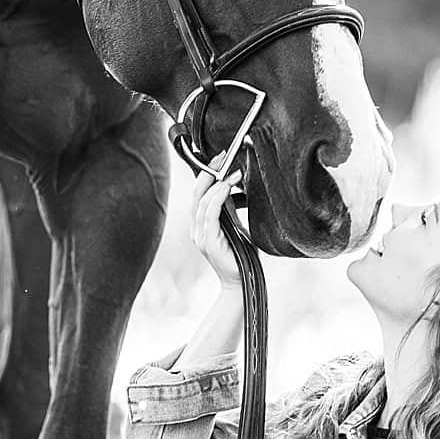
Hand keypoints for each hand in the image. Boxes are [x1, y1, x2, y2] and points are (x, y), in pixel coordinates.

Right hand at [187, 165, 245, 288]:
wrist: (243, 282)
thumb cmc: (242, 257)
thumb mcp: (236, 227)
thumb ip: (229, 210)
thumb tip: (231, 186)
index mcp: (200, 226)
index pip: (199, 195)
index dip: (207, 175)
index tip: (220, 158)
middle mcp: (196, 230)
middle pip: (196, 194)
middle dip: (209, 173)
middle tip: (223, 156)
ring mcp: (200, 237)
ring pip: (202, 202)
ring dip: (217, 183)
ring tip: (232, 170)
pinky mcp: (208, 242)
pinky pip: (210, 214)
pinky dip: (218, 196)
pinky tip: (228, 186)